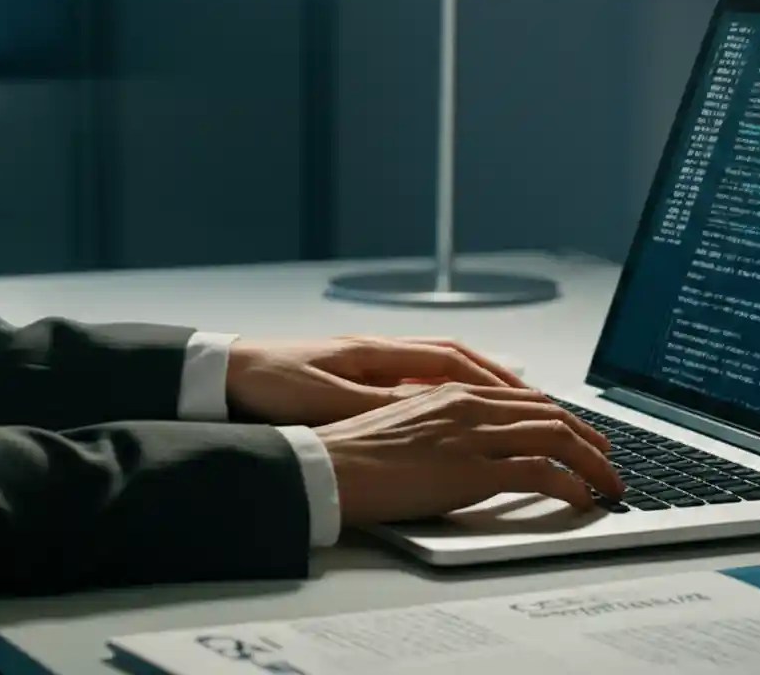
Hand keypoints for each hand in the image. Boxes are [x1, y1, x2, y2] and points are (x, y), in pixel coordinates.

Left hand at [226, 336, 528, 425]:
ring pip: (434, 366)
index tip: (528, 398)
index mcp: (374, 352)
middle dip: (497, 376)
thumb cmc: (267, 383)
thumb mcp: (325, 400)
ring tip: (505, 401)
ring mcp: (364, 359)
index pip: (450, 360)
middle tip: (536, 400)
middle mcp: (376, 350)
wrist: (223, 372)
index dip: (493, 379)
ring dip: (473, 380)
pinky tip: (448, 407)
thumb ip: (376, 405)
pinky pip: (411, 376)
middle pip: (453, 357)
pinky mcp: (350, 373)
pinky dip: (440, 389)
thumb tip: (426, 411)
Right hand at [313, 382, 620, 525]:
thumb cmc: (352, 453)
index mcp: (453, 393)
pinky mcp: (474, 469)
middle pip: (550, 414)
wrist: (328, 466)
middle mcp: (470, 405)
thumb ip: (439, 426)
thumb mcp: (402, 424)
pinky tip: (581, 499)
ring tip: (608, 486)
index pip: (525, 400)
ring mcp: (474, 435)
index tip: (579, 435)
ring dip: (592, 464)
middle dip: (588, 439)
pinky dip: (571, 485)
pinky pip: (542, 473)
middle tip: (607, 461)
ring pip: (557, 438)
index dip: (561, 418)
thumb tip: (461, 445)